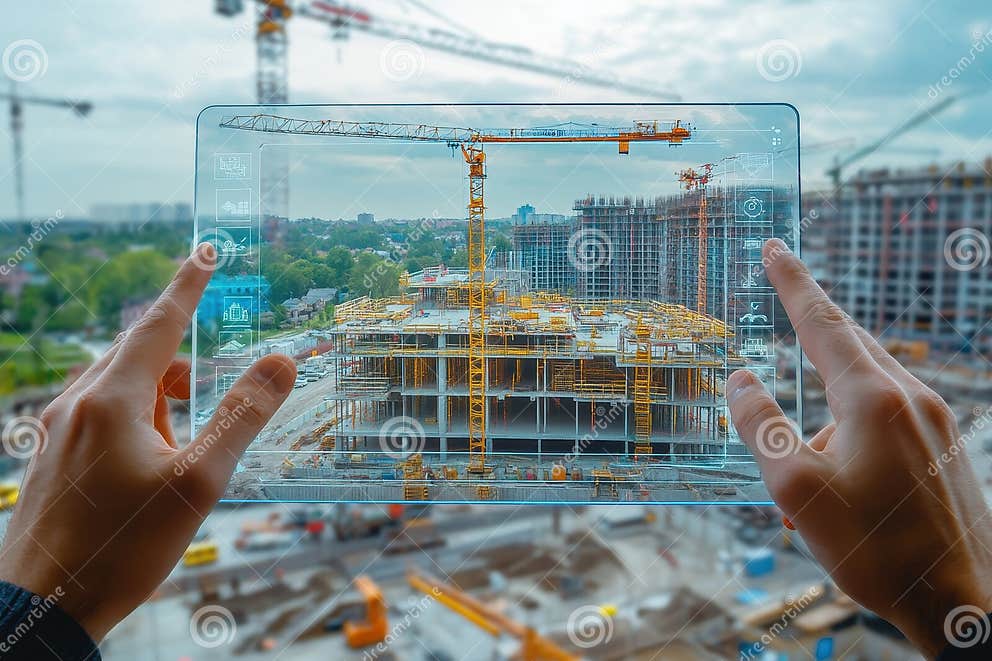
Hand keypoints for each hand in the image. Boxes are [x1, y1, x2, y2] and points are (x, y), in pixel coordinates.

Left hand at [0, 243, 295, 640]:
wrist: (43, 607)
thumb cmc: (122, 548)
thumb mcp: (199, 482)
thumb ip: (243, 416)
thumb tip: (282, 360)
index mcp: (112, 400)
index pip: (157, 324)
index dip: (187, 287)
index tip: (205, 253)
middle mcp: (76, 404)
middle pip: (135, 352)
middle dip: (178, 352)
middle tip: (212, 371)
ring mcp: (55, 432)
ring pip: (116, 387)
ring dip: (158, 395)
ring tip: (187, 443)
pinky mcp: (48, 459)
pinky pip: (98, 415)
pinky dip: (135, 419)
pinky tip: (149, 463)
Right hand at [727, 238, 991, 657]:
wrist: (964, 602)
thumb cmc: (877, 549)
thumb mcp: (797, 490)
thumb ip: (761, 427)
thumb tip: (740, 378)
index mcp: (872, 400)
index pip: (823, 323)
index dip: (793, 284)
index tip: (775, 248)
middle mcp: (911, 399)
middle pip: (851, 343)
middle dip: (814, 325)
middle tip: (786, 299)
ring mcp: (936, 423)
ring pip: (868, 385)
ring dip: (828, 401)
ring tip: (808, 477)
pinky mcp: (946, 448)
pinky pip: (890, 415)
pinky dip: (853, 426)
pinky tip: (842, 482)